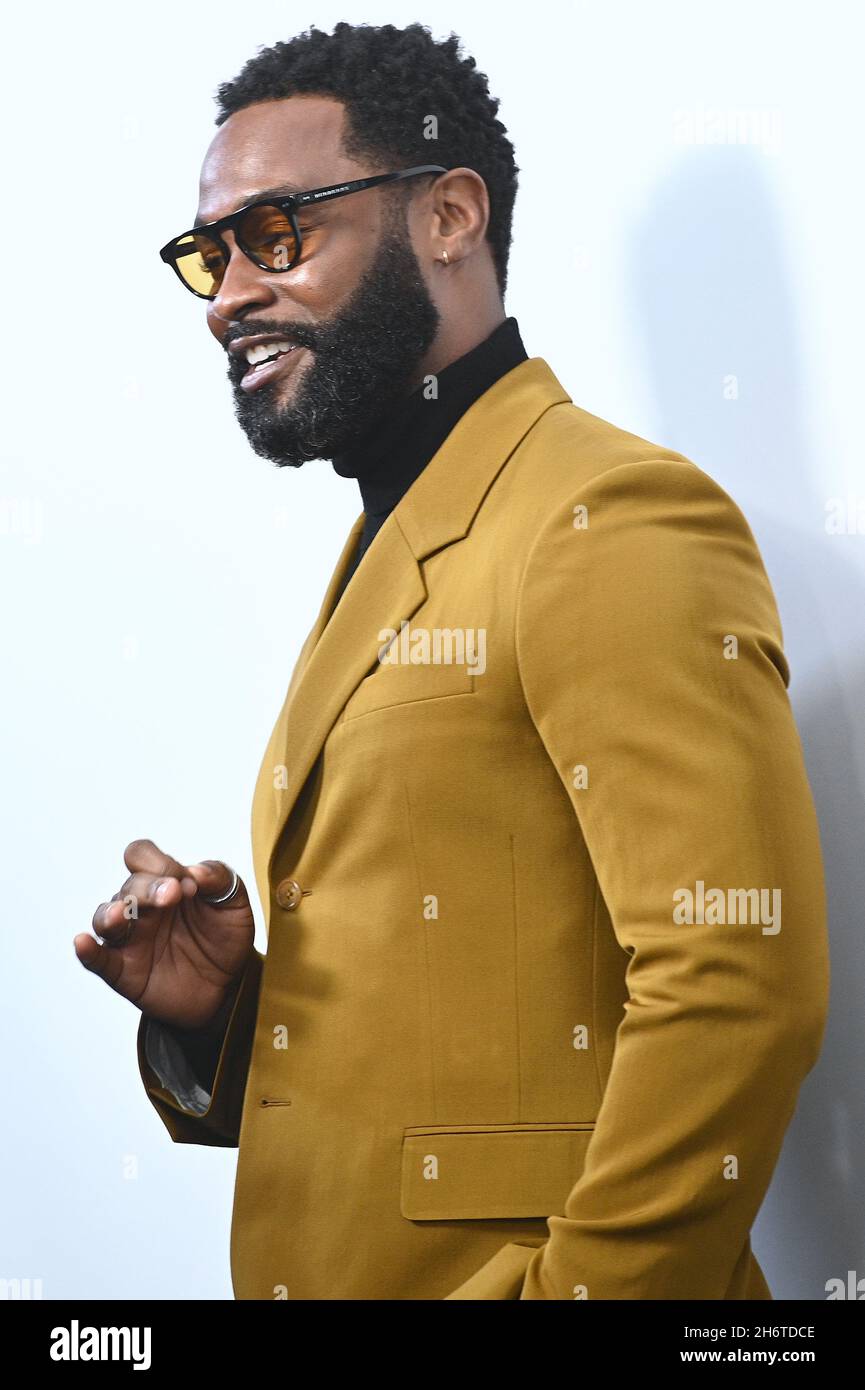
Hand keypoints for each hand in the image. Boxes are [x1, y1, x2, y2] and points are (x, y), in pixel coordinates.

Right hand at [76, 839, 255, 1030]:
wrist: (227, 986)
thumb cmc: (224, 938)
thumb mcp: (234, 904)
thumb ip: (219, 879)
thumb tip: (196, 871)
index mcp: (164, 882)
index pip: (141, 856)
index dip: (158, 863)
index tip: (190, 883)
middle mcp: (141, 906)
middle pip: (129, 886)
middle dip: (148, 887)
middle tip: (173, 894)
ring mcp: (130, 938)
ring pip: (105, 917)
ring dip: (111, 913)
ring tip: (121, 914)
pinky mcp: (123, 971)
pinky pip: (98, 959)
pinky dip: (87, 951)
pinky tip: (82, 943)